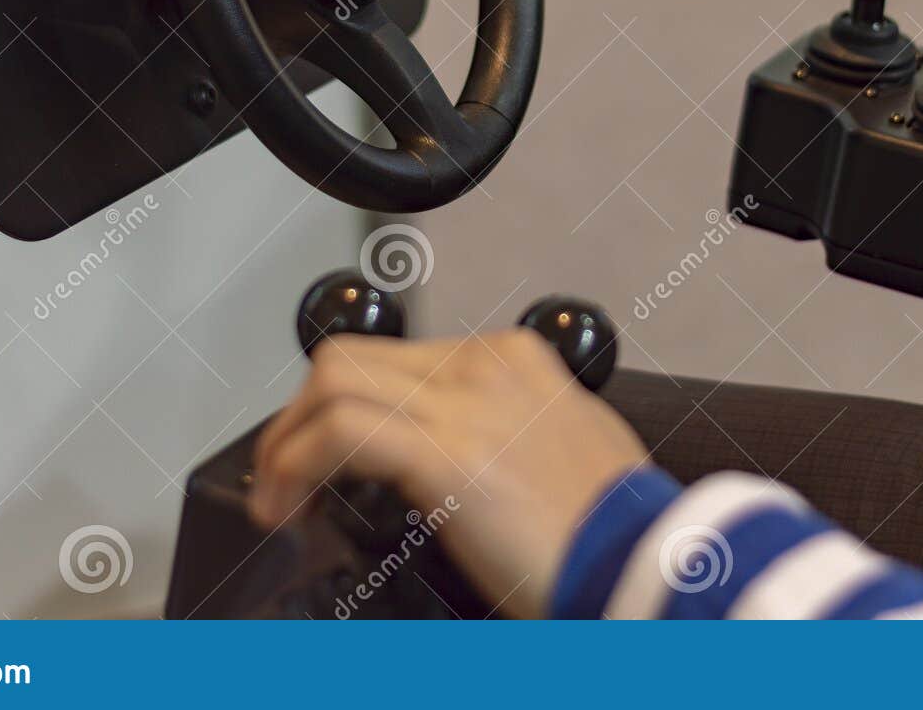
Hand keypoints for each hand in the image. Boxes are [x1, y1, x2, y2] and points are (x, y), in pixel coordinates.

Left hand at [246, 329, 648, 617]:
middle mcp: (485, 365)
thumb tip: (444, 461)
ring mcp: (466, 401)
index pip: (393, 356)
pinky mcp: (447, 450)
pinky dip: (293, 466)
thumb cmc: (611, 532)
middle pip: (351, 358)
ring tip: (275, 495)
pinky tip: (286, 507)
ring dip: (284, 441)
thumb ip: (502, 434)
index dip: (337, 405)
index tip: (321, 454)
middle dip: (298, 417)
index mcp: (513, 359)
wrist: (646, 566)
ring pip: (332, 380)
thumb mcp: (560, 452)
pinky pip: (338, 433)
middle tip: (282, 472)